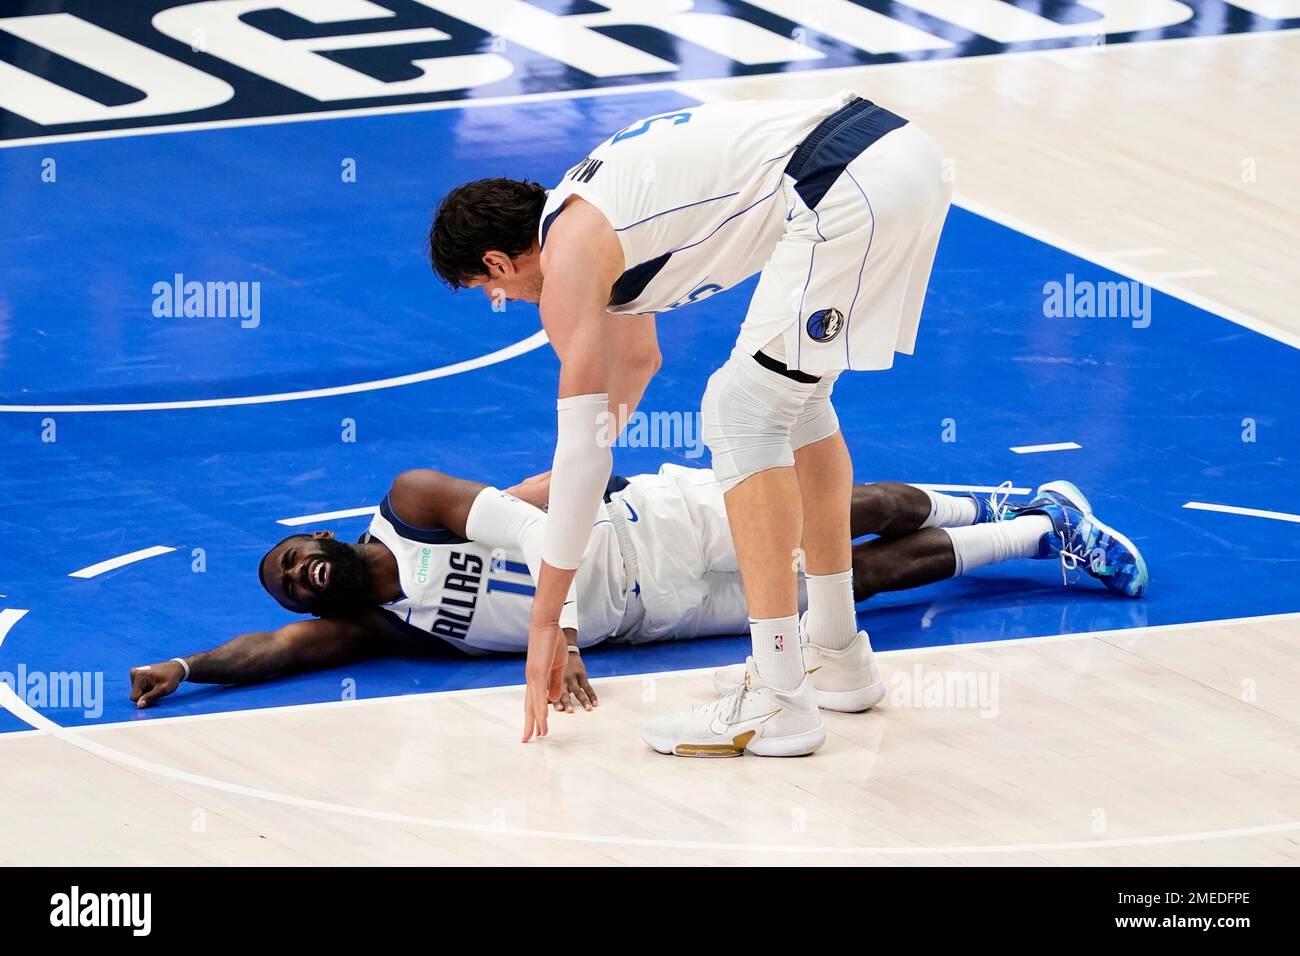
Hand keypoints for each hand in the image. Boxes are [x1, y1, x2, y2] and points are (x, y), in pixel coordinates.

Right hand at [129, 661, 185, 707]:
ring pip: (137, 691)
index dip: (145, 699)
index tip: (156, 693)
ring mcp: (134, 673)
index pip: (135, 697)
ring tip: (156, 685)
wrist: (176, 668)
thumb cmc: (171, 678)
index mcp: (139, 675)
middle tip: (157, 688)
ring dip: (147, 691)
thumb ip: (150, 697)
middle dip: (146, 694)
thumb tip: (139, 705)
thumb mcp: (163, 690)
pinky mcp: (136, 674)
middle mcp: (134, 673)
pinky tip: (154, 683)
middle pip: (136, 694)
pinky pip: (139, 687)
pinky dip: (146, 688)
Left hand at [522, 617, 566, 741]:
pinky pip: (540, 695)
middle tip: (527, 740)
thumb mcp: (557, 666)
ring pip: (534, 704)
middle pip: (529, 706)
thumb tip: (553, 700)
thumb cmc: (552, 642)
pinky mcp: (538, 672)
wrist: (546, 624)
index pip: (534, 701)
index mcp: (537, 678)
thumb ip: (555, 683)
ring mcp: (533, 676)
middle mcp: (532, 680)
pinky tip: (542, 719)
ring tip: (539, 735)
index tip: (535, 729)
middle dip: (529, 724)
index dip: (534, 716)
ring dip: (536, 720)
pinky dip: (540, 709)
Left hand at [553, 649, 598, 712]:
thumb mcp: (549, 676)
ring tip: (588, 709)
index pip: (554, 694)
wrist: (566, 650)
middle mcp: (562, 680)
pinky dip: (592, 695)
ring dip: (583, 700)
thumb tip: (543, 705)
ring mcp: (573, 677)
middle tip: (570, 711)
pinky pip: (588, 687)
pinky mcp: (582, 674)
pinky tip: (595, 703)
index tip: (559, 709)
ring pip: (578, 691)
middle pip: (565, 694)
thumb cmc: (555, 667)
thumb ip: (547, 690)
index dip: (556, 702)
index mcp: (553, 682)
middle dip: (567, 702)